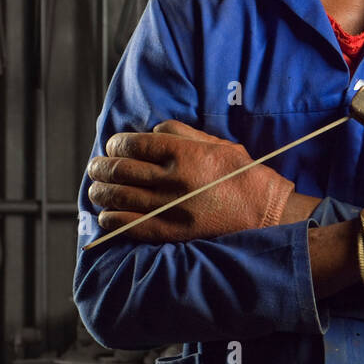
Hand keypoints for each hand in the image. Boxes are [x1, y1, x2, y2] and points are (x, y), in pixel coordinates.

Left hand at [86, 120, 293, 243]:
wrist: (267, 215)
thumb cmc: (246, 176)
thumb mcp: (219, 144)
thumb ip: (184, 134)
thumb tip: (153, 130)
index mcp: (184, 153)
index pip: (133, 144)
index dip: (116, 144)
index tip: (113, 146)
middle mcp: (172, 179)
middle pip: (120, 170)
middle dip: (101, 166)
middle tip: (95, 166)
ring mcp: (169, 209)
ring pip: (119, 197)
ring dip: (101, 191)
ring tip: (96, 188)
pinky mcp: (170, 233)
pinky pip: (129, 226)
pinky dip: (111, 220)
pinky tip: (106, 216)